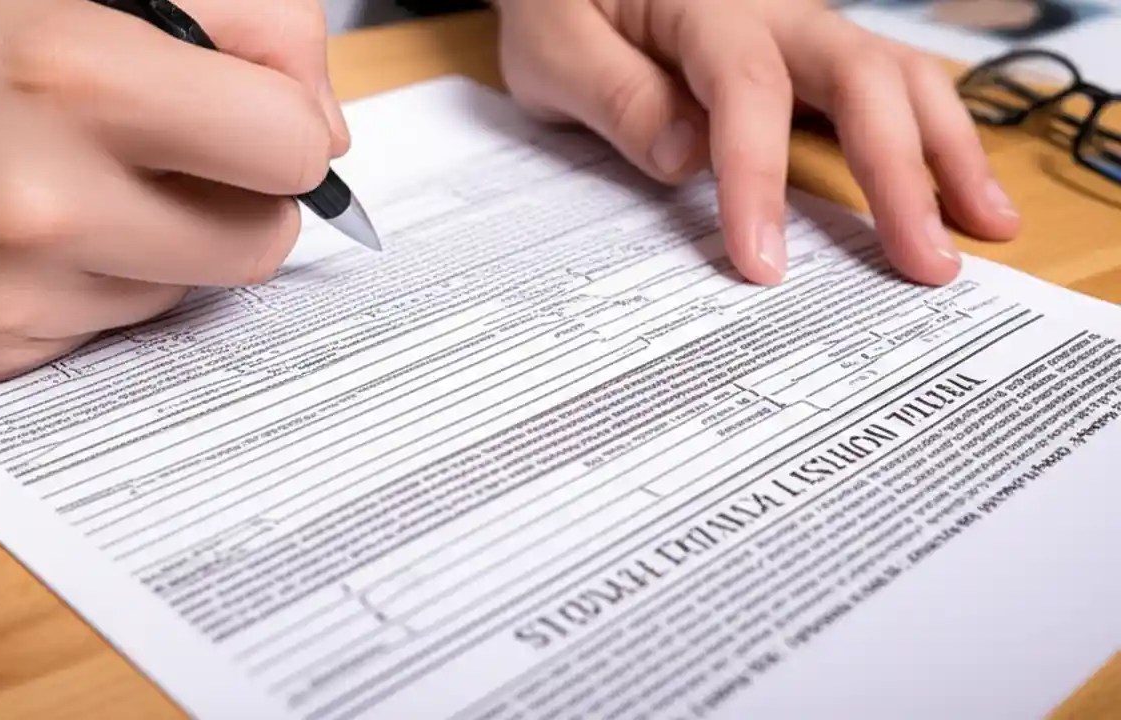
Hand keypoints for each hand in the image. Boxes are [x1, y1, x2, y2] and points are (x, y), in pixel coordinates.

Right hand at [0, 0, 342, 381]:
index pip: (291, 147)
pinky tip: (22, 230)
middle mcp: (42, 197)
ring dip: (159, 242)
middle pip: (261, 242)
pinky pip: (109, 328)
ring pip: (187, 292)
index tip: (252, 117)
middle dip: (238, 198)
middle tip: (173, 155)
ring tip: (70, 179)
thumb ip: (240, 19)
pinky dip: (91, 283)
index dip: (283, 128)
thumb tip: (324, 131)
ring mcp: (9, 289)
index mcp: (75, 72)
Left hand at [492, 0, 1020, 285]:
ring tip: (986, 230)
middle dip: (901, 173)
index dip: (759, 179)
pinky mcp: (815, 56)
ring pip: (899, 73)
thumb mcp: (556, 50)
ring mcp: (805, 29)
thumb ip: (616, 98)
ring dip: (949, 152)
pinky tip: (960, 191)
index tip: (764, 265)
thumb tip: (687, 160)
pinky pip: (890, 86)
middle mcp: (773, 9)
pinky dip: (934, 138)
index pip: (745, 90)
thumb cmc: (566, 5)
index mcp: (702, 4)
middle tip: (928, 265)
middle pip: (861, 75)